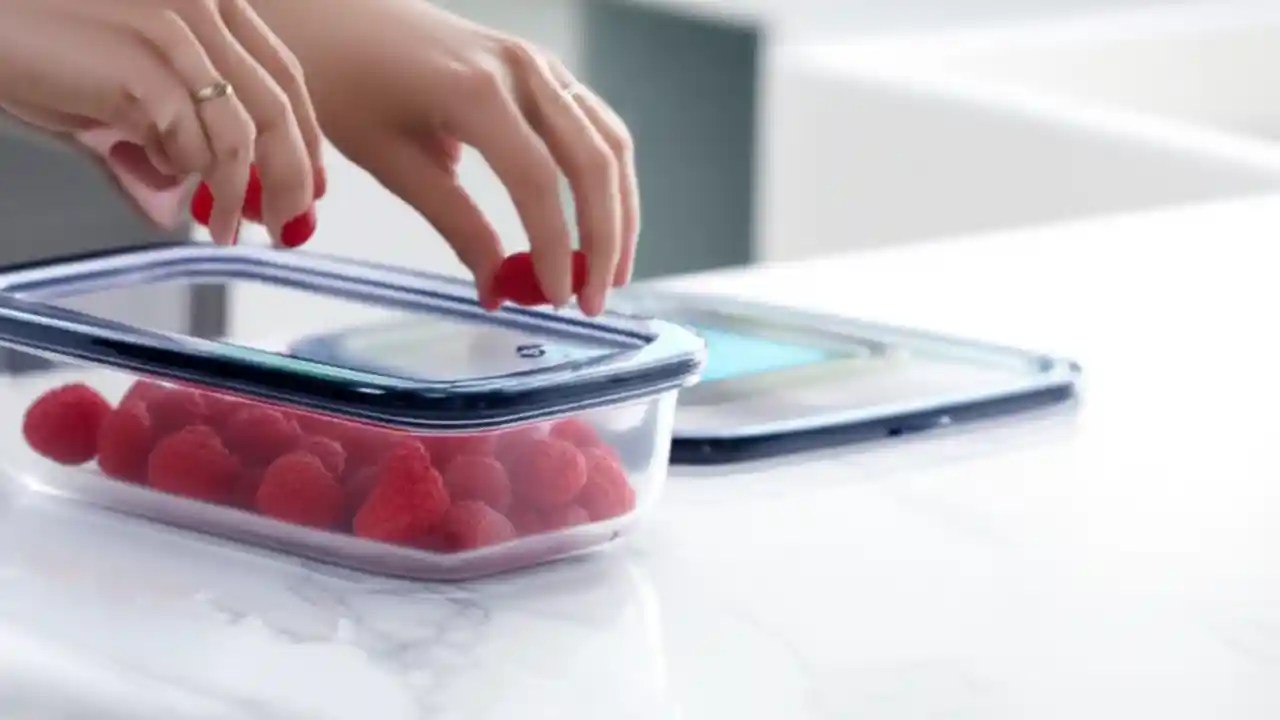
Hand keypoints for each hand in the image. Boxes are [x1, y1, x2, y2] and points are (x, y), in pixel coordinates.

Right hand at [0, 0, 323, 245]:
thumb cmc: (36, 40)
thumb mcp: (126, 75)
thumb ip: (175, 121)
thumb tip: (198, 187)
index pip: (283, 75)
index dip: (305, 136)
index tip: (311, 183)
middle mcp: (200, 6)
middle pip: (276, 109)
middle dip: (292, 177)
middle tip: (289, 222)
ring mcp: (173, 34)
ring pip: (237, 138)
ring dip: (239, 196)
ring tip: (229, 229)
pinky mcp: (139, 72)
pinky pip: (187, 147)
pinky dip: (179, 173)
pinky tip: (155, 175)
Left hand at [253, 0, 638, 314]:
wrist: (331, 9)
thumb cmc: (344, 75)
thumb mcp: (390, 160)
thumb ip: (455, 224)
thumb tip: (497, 289)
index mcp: (475, 91)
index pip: (539, 183)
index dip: (556, 249)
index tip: (557, 300)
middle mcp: (521, 69)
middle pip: (592, 162)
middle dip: (604, 240)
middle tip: (594, 301)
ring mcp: (538, 62)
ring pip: (608, 142)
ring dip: (619, 212)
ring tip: (611, 272)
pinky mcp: (541, 66)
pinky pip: (595, 124)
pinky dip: (605, 178)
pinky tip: (600, 221)